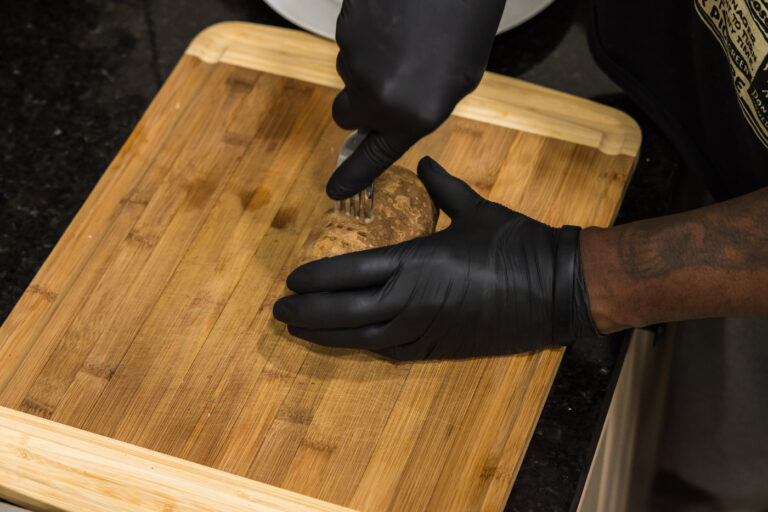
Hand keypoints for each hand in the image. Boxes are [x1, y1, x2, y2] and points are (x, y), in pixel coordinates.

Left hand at [274, 157, 598, 359]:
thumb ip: (443, 187)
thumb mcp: (475, 209)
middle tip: (279, 311)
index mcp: (415, 260)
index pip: (349, 271)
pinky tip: (348, 343)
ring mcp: (423, 328)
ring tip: (299, 331)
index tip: (291, 279)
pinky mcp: (439, 348)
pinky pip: (390, 351)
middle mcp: (410, 299)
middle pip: (344, 310)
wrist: (556, 288)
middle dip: (307, 312)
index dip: (316, 277)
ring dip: (326, 335)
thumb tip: (425, 163)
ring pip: (361, 337)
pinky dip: (364, 347)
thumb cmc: (514, 243)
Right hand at [326, 0, 505, 198]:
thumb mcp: (456, 81)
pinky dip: (366, 33)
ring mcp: (357, 62)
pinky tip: (392, 18)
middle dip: (359, 101)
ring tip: (402, 35)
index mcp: (413, 116)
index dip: (352, 177)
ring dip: (368, 60)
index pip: (373, 157)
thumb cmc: (465, 22)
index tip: (334, 191)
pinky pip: (348, 40)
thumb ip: (418, 110)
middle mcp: (378, 97)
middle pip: (346, 113)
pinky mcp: (345, 29)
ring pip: (348, 71)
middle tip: (386, 78)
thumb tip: (386, 121)